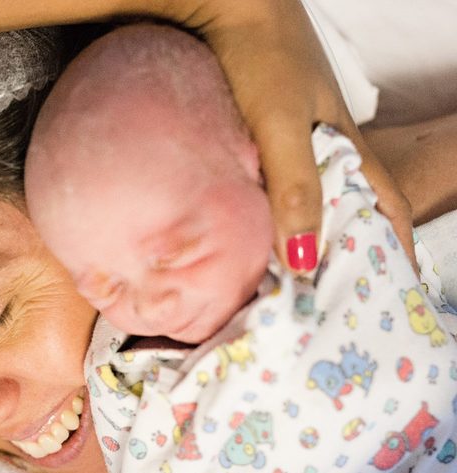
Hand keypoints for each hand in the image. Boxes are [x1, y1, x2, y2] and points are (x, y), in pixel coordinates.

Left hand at [168, 0, 414, 270]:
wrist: (230, 4)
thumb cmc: (262, 57)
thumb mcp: (282, 127)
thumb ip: (294, 188)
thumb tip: (302, 259)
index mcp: (346, 144)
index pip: (386, 203)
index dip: (393, 245)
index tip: (392, 286)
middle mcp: (325, 142)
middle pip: (349, 205)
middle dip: (348, 248)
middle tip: (334, 293)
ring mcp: (294, 134)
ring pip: (311, 194)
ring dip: (307, 232)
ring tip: (293, 274)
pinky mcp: (261, 129)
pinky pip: (278, 178)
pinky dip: (275, 207)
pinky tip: (253, 225)